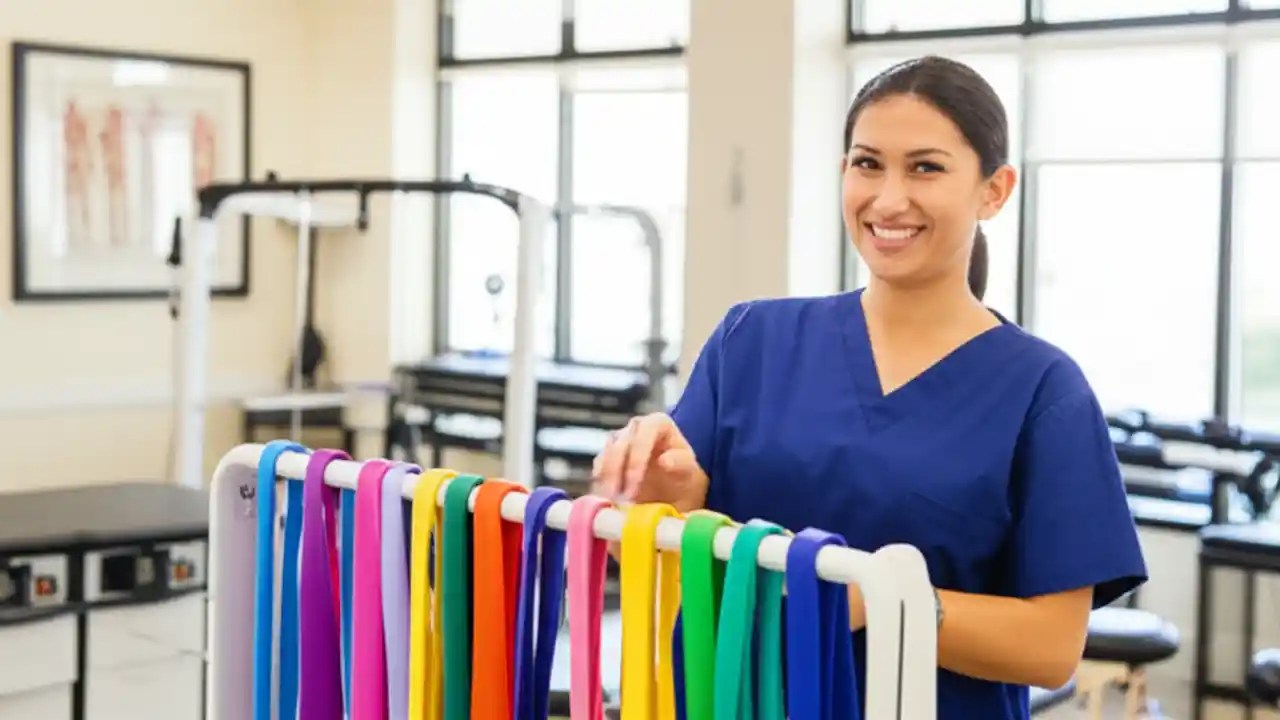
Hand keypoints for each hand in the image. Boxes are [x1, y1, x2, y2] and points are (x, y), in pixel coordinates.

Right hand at [591, 413, 708, 512]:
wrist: (675, 492)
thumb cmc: (684, 477)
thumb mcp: (690, 471)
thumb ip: (681, 463)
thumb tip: (664, 460)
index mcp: (658, 424)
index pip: (644, 433)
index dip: (637, 458)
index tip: (634, 484)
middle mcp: (636, 428)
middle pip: (620, 444)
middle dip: (617, 472)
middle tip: (619, 498)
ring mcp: (620, 441)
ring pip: (606, 454)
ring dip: (606, 478)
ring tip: (612, 502)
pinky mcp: (608, 457)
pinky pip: (600, 467)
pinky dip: (601, 483)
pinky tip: (605, 499)